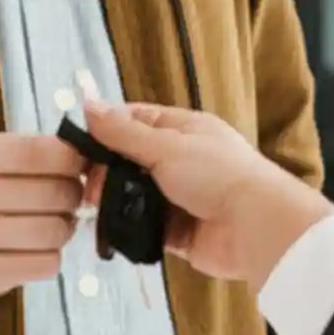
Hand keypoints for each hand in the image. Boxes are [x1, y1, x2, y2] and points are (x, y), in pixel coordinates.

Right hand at [0, 132, 87, 295]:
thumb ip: (37, 150)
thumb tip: (91, 157)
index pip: (36, 152)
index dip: (71, 158)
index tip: (80, 162)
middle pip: (52, 193)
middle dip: (74, 194)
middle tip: (69, 194)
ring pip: (53, 232)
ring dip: (66, 227)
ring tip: (56, 220)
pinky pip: (46, 264)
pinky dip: (53, 255)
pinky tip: (39, 246)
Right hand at [84, 103, 333, 290]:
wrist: (256, 228)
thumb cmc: (215, 174)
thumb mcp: (165, 146)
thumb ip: (122, 131)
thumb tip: (87, 103)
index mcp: (183, 130)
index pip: (135, 121)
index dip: (106, 129)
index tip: (77, 144)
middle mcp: (180, 160)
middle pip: (130, 160)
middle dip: (105, 171)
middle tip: (84, 184)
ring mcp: (179, 197)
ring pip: (134, 194)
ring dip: (114, 200)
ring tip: (93, 207)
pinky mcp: (177, 231)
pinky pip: (143, 226)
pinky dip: (128, 227)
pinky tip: (109, 229)